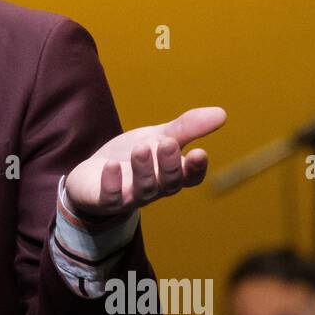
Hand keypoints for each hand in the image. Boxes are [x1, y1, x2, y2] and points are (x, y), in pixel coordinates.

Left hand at [63, 106, 226, 229]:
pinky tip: (110, 165)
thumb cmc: (132, 156)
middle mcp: (154, 190)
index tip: (200, 153)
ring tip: (141, 148)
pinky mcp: (105, 201)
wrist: (92, 174)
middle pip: (168, 184)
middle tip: (168, 143)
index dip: (196, 169)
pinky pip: (110, 197)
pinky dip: (112, 183)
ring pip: (143, 190)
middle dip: (169, 165)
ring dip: (143, 170)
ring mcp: (130, 197)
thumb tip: (222, 113)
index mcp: (171, 175)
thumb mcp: (158, 137)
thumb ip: (187, 128)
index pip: (190, 177)